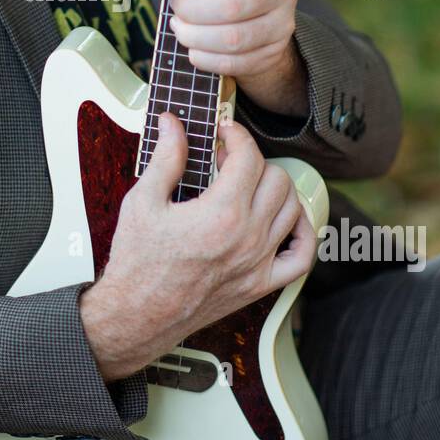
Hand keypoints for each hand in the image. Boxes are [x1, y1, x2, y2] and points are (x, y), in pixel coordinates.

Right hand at [79, 116, 315, 381]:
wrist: (137, 314)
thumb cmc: (137, 263)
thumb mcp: (143, 201)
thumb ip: (166, 158)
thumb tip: (173, 124)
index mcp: (222, 214)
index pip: (249, 157)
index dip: (237, 135)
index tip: (224, 132)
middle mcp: (248, 237)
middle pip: (276, 178)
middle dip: (253, 160)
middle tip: (226, 162)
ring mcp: (259, 263)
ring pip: (293, 209)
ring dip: (275, 188)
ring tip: (248, 186)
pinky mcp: (261, 284)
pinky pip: (302, 256)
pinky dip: (301, 233)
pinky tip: (284, 220)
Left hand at [118, 0, 307, 116]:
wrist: (252, 19)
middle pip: (235, 6)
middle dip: (194, 10)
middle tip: (175, 7)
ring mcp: (280, 27)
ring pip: (233, 39)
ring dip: (195, 37)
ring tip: (179, 28)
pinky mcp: (270, 55)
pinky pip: (234, 63)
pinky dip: (204, 58)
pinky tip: (193, 49)